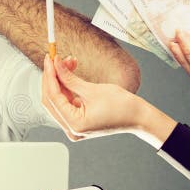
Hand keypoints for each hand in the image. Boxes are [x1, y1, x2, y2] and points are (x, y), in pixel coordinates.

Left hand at [41, 53, 174, 146]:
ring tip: (69, 62)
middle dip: (53, 78)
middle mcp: (71, 129)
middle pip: (51, 100)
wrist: (139, 117)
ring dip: (60, 80)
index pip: (53, 97)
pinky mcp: (78, 122)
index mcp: (74, 125)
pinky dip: (66, 88)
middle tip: (55, 59)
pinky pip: (66, 102)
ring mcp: (73, 127)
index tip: (50, 59)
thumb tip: (56, 64)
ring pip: (57, 100)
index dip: (50, 76)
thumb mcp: (93, 90)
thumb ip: (70, 78)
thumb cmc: (123, 106)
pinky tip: (70, 72)